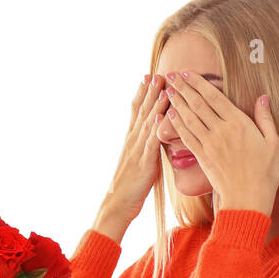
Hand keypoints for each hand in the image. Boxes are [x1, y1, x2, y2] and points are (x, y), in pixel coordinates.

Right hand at [94, 75, 170, 239]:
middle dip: (149, 91)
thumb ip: (144, 150)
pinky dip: (157, 127)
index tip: (147, 77)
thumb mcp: (137, 164)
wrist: (116, 205)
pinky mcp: (144, 162)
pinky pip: (152, 142)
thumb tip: (152, 142)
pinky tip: (162, 114)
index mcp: (131, 142)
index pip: (136, 112)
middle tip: (156, 72)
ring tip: (161, 85)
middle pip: (141, 111)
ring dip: (155, 102)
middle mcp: (133, 142)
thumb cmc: (128, 189)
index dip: (141, 94)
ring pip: (147, 121)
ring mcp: (137, 151)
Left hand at [160, 71, 278, 213]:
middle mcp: (221, 132)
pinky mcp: (202, 158)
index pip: (215, 97)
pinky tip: (169, 116)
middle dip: (183, 88)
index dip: (199, 84)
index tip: (187, 73)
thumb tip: (263, 98)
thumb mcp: (273, 144)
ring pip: (189, 119)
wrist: (247, 200)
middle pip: (198, 105)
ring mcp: (209, 145)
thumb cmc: (265, 174)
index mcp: (239, 124)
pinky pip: (186, 137)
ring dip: (177, 103)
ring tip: (167, 90)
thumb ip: (265, 119)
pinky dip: (177, 124)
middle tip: (170, 75)